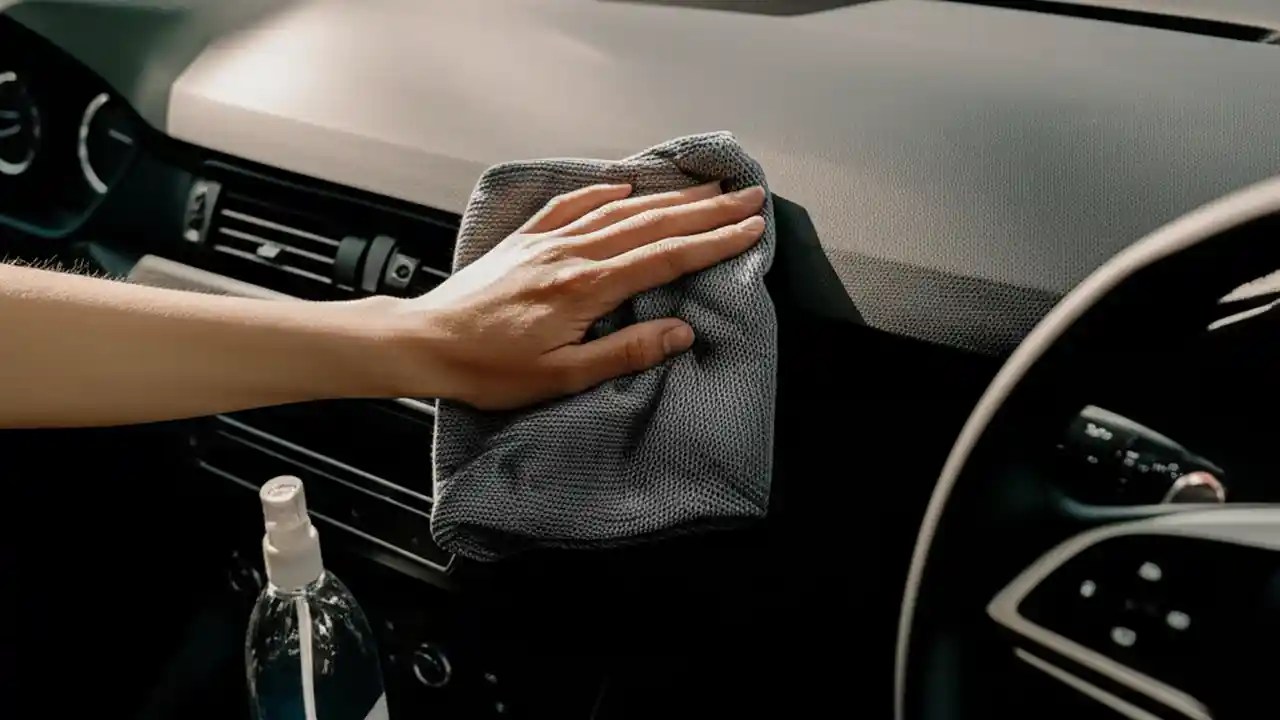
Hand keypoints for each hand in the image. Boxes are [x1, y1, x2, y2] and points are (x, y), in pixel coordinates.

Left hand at [390, 181, 766, 408]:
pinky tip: (622, 183)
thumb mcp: (563, 376)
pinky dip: (602, 190)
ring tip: (703, 190)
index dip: (713, 242)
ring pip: (619, 209)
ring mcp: (547, 241)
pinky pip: (571, 204)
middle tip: (747, 197)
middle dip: (706, 211)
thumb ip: (625, 351)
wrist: (426, 343)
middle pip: (652, 223)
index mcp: (586, 287)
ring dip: (666, 197)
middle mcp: (571, 253)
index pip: (666, 256)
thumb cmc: (489, 368)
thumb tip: (680, 333)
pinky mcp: (525, 240)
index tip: (750, 229)